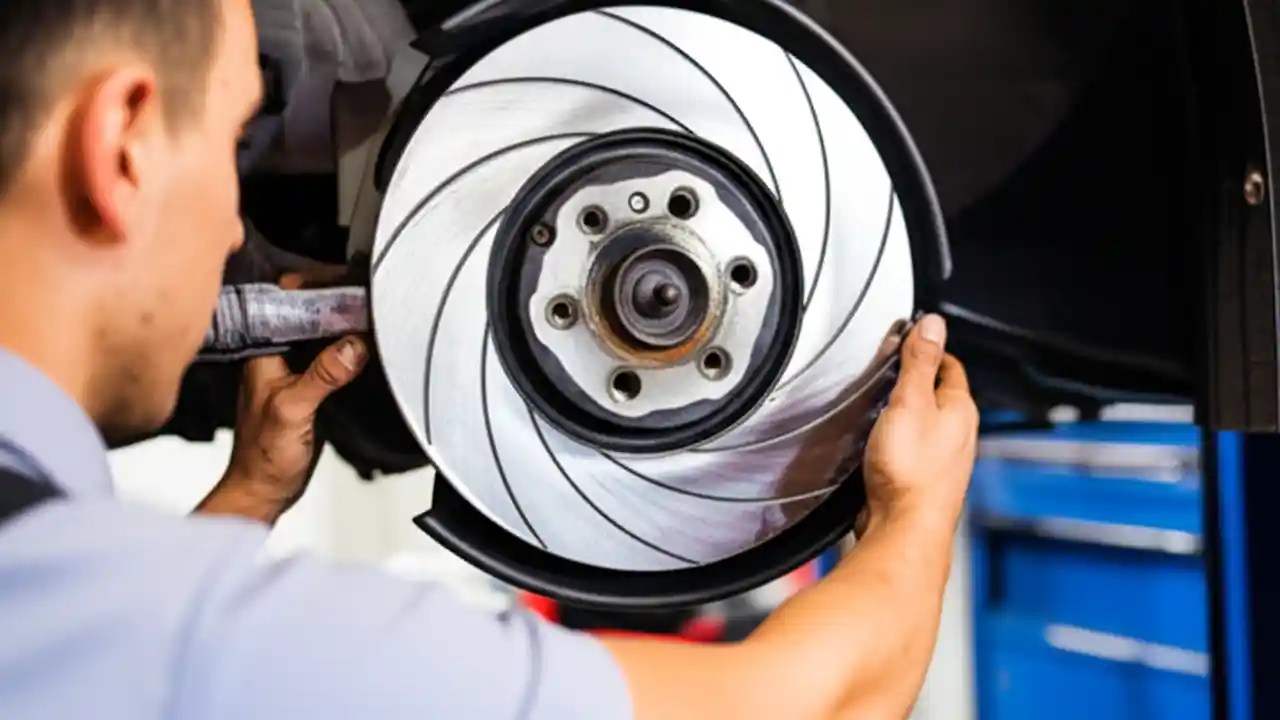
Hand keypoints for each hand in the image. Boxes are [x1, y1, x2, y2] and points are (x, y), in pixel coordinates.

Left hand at [197, 267, 369, 523]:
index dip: (316, 285)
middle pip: (308, 311)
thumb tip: (354, 344)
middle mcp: (276, 354)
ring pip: (321, 332)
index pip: (287, 300)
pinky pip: (331, 354)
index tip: (349, 281)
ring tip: (374, 312)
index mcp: (263, 351)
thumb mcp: (293, 410)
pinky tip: (368, 344)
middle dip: (337, 299)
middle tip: (369, 292)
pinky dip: (349, 347)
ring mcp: (294, 368)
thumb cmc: (263, 456)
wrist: (264, 489)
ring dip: (345, 323)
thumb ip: (323, 376)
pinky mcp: (310, 384)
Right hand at [860, 314, 977, 532]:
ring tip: (883, 405)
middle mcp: (958, 436)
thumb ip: (919, 363)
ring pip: (927, 426)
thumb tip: (933, 325)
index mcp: (960, 410)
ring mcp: (942, 462)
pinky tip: (882, 445)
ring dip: (907, 414)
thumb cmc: (910, 470)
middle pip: (940, 397)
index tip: (911, 341)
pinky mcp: (922, 483)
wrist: (903, 528)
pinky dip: (899, 441)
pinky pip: (913, 452)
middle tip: (891, 372)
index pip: (950, 367)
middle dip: (917, 382)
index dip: (930, 351)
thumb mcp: (910, 402)